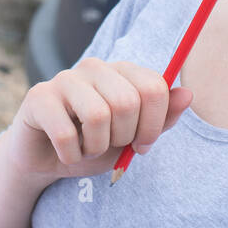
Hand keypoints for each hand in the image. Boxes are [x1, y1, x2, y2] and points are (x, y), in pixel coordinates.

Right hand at [4, 57, 193, 181]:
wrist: (46, 160)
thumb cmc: (93, 144)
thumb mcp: (133, 138)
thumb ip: (162, 119)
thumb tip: (188, 94)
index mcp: (122, 71)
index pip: (154, 87)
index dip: (153, 125)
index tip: (141, 145)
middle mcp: (95, 67)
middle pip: (127, 102)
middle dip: (122, 138)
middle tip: (108, 145)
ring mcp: (64, 78)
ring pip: (97, 116)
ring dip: (95, 148)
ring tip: (86, 147)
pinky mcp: (38, 96)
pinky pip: (66, 134)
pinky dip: (71, 155)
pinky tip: (65, 152)